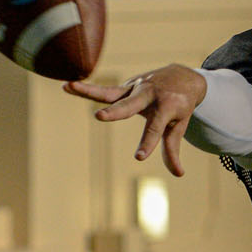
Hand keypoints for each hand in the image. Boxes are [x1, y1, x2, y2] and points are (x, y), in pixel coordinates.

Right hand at [65, 66, 207, 176]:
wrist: (183, 77)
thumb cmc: (180, 106)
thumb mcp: (179, 126)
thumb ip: (172, 149)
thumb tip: (179, 174)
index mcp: (166, 106)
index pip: (155, 129)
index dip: (147, 143)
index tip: (139, 157)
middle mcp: (149, 95)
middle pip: (130, 104)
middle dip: (115, 110)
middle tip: (100, 116)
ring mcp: (136, 88)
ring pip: (111, 92)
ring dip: (89, 90)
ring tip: (69, 87)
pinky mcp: (126, 87)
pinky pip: (105, 90)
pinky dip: (87, 88)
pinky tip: (67, 86)